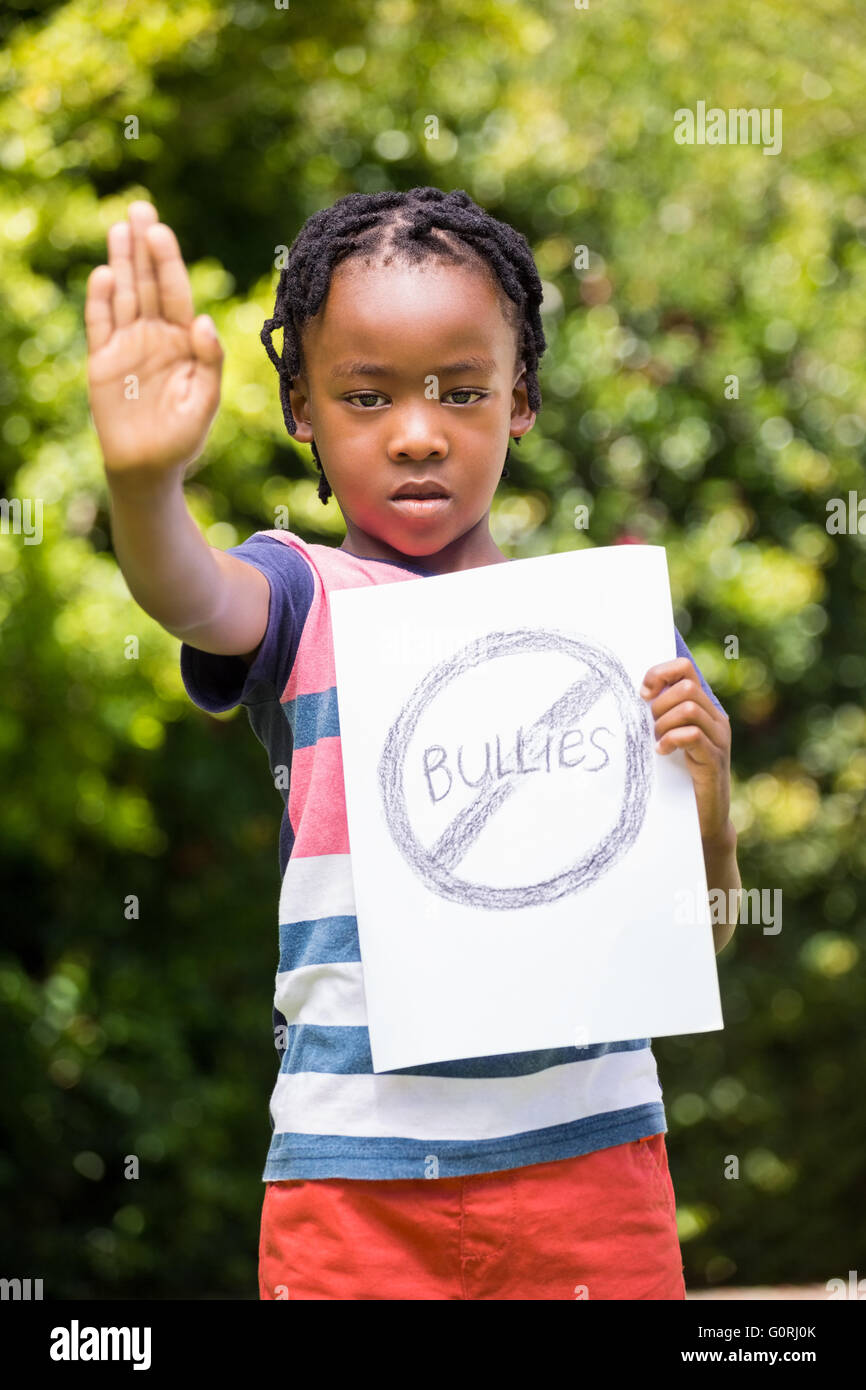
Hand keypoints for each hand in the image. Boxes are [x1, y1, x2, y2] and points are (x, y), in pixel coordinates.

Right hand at [85, 200, 223, 475]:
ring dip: (120, 262)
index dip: (168, 261)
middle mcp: (155, 335)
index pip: (175, 292)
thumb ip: (209, 361)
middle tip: (140, 208)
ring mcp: (127, 345)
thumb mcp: (205, 401)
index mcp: (184, 341)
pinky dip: (100, 301)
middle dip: (143, 246)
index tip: (161, 231)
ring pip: (123, 294)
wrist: (148, 466)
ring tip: (120, 228)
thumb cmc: (183, 436)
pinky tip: (103, 275)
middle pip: (147, 283)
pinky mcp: (103, 361)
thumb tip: (203, 320)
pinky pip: (100, 324)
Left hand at [640, 657, 732, 845]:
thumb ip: (660, 715)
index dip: (660, 674)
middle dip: (661, 705)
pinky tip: (662, 752)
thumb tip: (637, 694)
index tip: (644, 695)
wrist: (704, 817)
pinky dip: (671, 740)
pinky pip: (692, 735)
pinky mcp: (714, 760)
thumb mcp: (669, 738)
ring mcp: (719, 739)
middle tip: (652, 727)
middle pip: (687, 686)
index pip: (685, 668)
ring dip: (664, 723)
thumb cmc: (680, 776)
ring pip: (689, 708)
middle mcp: (717, 719)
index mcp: (705, 708)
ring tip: (658, 741)